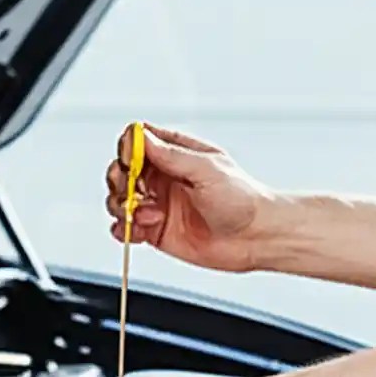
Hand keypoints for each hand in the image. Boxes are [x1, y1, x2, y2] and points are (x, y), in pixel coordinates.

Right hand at [104, 122, 276, 272]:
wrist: (256, 238)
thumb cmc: (242, 199)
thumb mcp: (207, 169)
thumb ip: (172, 155)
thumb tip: (142, 138)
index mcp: (177, 154)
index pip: (138, 141)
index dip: (128, 149)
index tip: (131, 161)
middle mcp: (164, 177)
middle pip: (122, 170)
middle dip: (119, 180)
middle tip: (133, 191)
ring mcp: (158, 204)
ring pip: (119, 199)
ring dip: (123, 206)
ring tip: (147, 215)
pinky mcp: (155, 231)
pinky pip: (126, 228)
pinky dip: (124, 229)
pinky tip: (139, 230)